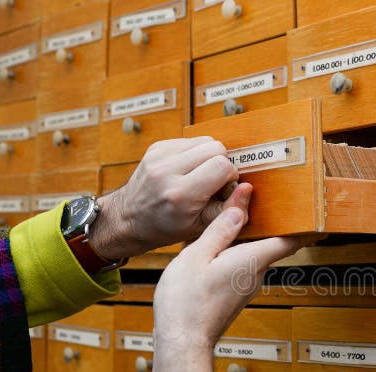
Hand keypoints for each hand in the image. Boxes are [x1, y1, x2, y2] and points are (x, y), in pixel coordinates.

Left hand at [88, 137, 250, 259]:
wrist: (129, 219)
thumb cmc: (166, 227)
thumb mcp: (202, 227)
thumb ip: (230, 208)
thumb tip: (247, 187)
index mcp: (180, 195)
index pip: (222, 165)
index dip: (230, 176)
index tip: (224, 189)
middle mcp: (167, 171)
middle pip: (216, 148)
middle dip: (222, 163)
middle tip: (214, 182)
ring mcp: (159, 156)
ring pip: (205, 140)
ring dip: (209, 156)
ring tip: (201, 176)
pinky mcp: (157, 147)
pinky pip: (190, 141)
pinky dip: (195, 154)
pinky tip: (188, 170)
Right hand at [151, 205, 303, 371]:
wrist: (182, 342)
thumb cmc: (186, 302)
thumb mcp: (196, 255)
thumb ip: (220, 230)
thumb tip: (240, 207)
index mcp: (252, 260)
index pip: (289, 240)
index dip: (306, 228)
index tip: (321, 219)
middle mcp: (256, 274)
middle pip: (268, 243)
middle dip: (266, 224)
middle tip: (262, 202)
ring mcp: (246, 286)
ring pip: (251, 255)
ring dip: (243, 239)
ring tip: (228, 218)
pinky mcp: (235, 294)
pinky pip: (239, 266)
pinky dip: (231, 253)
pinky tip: (211, 248)